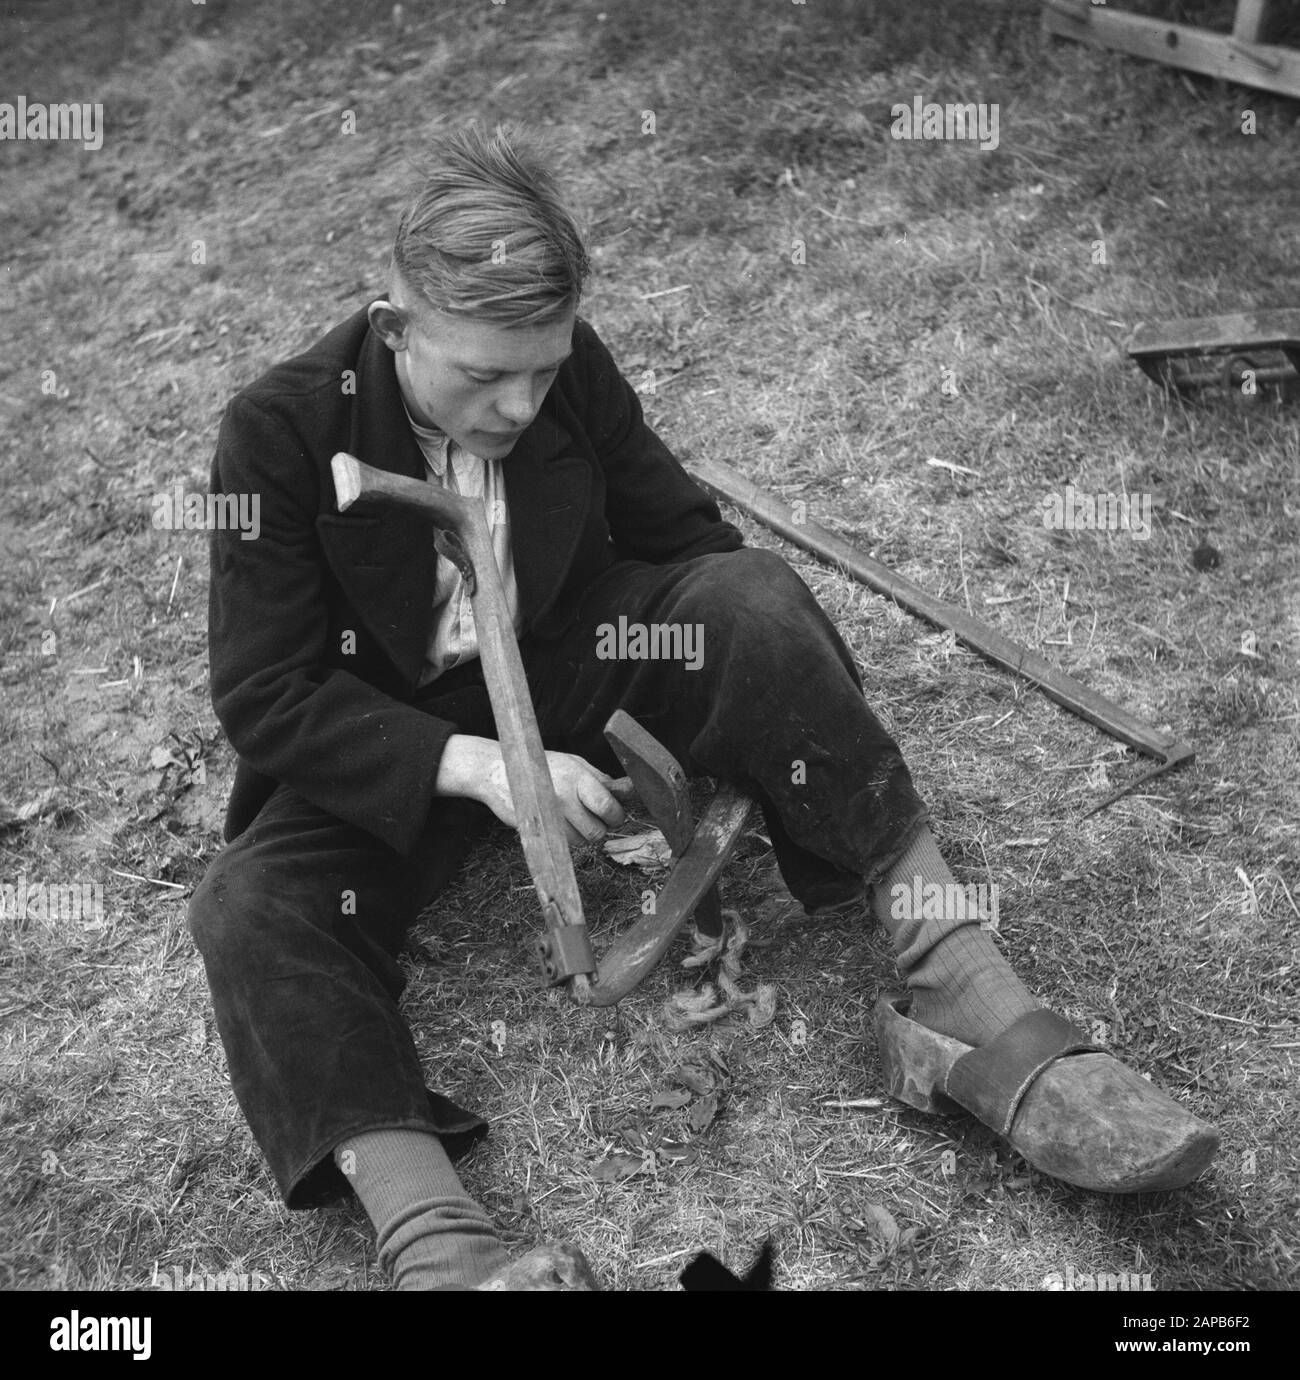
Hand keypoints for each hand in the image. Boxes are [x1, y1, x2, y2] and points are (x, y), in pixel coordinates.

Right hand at [437, 735, 628, 848]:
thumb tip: (623, 792)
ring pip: (581, 841)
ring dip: (583, 834)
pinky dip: (567, 838)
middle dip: (601, 827)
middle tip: (595, 818)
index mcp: (577, 776)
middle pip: (597, 830)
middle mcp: (565, 797)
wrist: (496, 770)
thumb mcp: (572, 762)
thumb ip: (597, 778)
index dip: (616, 815)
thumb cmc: (538, 765)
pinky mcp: (537, 828)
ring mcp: (549, 815)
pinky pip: (564, 843)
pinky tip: (559, 822)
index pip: (608, 805)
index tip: (615, 814)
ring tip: (572, 817)